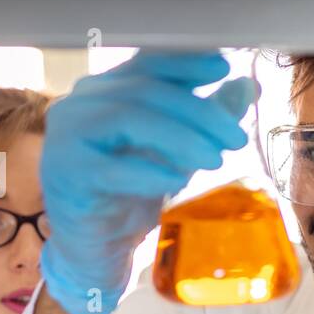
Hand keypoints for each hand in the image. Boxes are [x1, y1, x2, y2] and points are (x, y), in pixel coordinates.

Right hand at [39, 50, 254, 313]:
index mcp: (105, 91)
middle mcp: (80, 105)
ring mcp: (66, 138)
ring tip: (216, 160)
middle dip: (199, 112)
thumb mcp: (177, 152)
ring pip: (127, 119)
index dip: (186, 62)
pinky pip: (109, 167)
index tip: (225, 69)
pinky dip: (148, 172)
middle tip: (237, 139)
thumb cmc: (130, 195)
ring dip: (180, 138)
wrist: (94, 250)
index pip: (147, 62)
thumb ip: (206, 118)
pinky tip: (177, 182)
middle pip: (145, 91)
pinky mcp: (66, 176)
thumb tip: (247, 87)